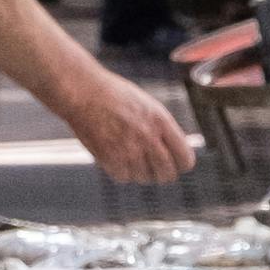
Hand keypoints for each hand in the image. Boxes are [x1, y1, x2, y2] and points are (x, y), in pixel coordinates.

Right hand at [61, 59, 200, 190]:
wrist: (84, 92)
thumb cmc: (113, 95)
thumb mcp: (148, 105)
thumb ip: (162, 128)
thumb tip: (173, 151)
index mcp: (161, 121)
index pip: (185, 159)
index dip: (181, 164)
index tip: (176, 164)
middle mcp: (149, 137)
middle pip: (168, 174)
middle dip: (163, 173)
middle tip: (154, 167)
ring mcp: (130, 150)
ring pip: (145, 178)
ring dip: (140, 171)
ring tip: (129, 154)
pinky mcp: (111, 159)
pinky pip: (124, 178)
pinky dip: (121, 171)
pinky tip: (116, 155)